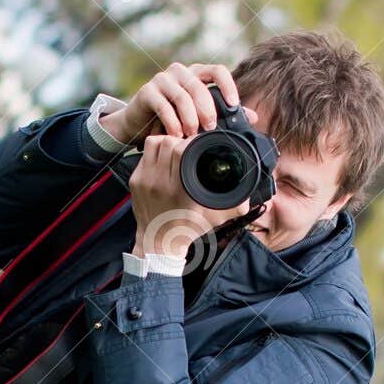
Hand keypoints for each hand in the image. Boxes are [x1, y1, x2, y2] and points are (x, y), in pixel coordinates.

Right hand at [97, 60, 240, 147]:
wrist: (138, 123)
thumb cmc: (173, 119)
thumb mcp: (199, 116)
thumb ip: (224, 114)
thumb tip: (254, 117)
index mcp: (196, 74)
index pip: (217, 70)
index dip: (228, 86)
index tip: (233, 105)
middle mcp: (180, 72)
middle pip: (199, 86)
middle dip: (207, 110)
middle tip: (210, 128)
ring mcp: (162, 79)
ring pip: (182, 96)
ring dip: (189, 118)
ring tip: (191, 135)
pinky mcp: (147, 91)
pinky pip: (164, 106)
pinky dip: (172, 123)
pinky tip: (175, 135)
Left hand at [130, 134, 250, 259]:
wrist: (157, 243)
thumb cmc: (186, 229)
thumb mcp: (213, 220)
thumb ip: (233, 208)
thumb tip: (248, 198)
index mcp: (180, 190)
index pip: (181, 151)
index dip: (191, 142)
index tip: (199, 144)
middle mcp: (160, 183)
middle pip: (167, 142)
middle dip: (179, 140)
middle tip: (187, 145)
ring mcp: (145, 181)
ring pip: (153, 143)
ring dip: (165, 141)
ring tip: (175, 148)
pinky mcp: (135, 181)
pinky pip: (144, 154)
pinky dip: (155, 152)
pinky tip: (163, 158)